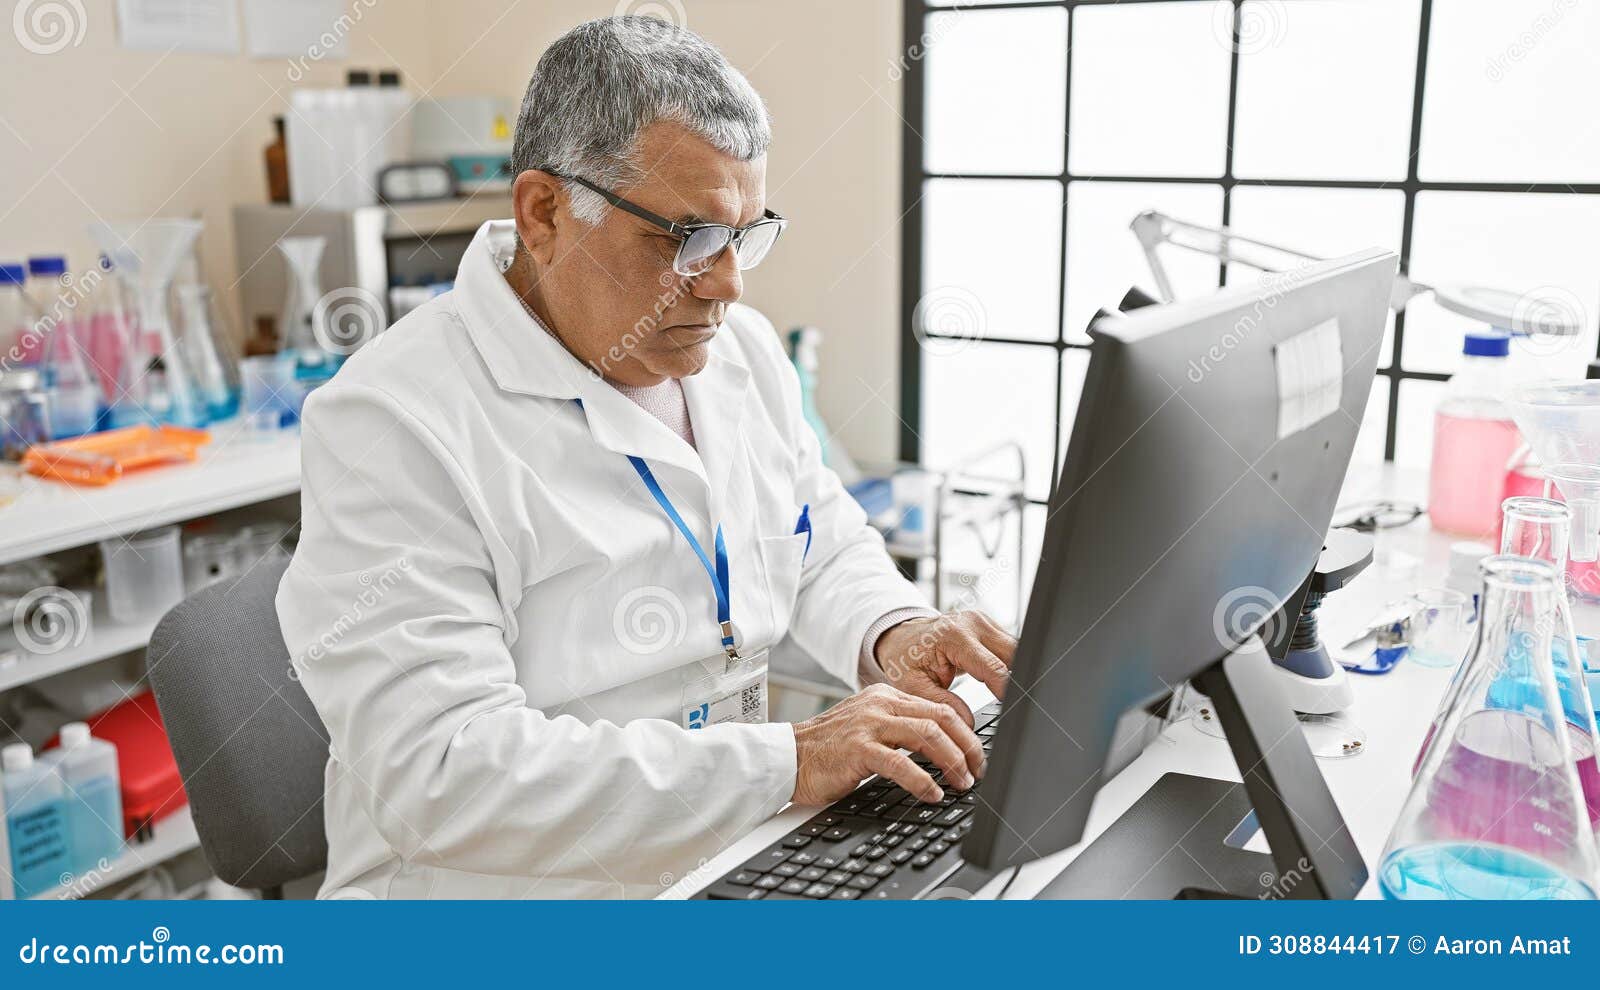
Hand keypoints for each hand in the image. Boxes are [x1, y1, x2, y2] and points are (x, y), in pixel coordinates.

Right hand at [791, 683, 984, 806]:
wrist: (787, 755)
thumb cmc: (828, 749)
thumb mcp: (869, 729)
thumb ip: (901, 732)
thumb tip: (942, 753)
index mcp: (887, 696)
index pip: (940, 708)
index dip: (966, 733)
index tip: (977, 757)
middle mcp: (881, 705)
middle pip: (941, 719)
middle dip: (967, 747)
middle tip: (977, 772)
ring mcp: (869, 725)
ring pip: (927, 735)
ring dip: (952, 762)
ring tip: (962, 783)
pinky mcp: (858, 749)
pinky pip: (901, 763)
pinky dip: (924, 781)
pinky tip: (933, 794)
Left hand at [872, 610, 1015, 725]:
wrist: (901, 637)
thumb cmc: (904, 659)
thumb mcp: (915, 687)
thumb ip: (943, 705)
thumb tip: (968, 724)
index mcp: (954, 636)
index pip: (993, 667)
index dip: (1007, 691)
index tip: (1012, 711)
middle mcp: (973, 624)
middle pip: (1014, 654)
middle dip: (1017, 681)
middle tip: (1014, 707)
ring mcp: (983, 622)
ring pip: (1016, 650)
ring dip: (1015, 673)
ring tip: (1006, 697)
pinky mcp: (989, 626)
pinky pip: (1009, 647)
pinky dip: (1010, 666)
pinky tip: (1001, 682)